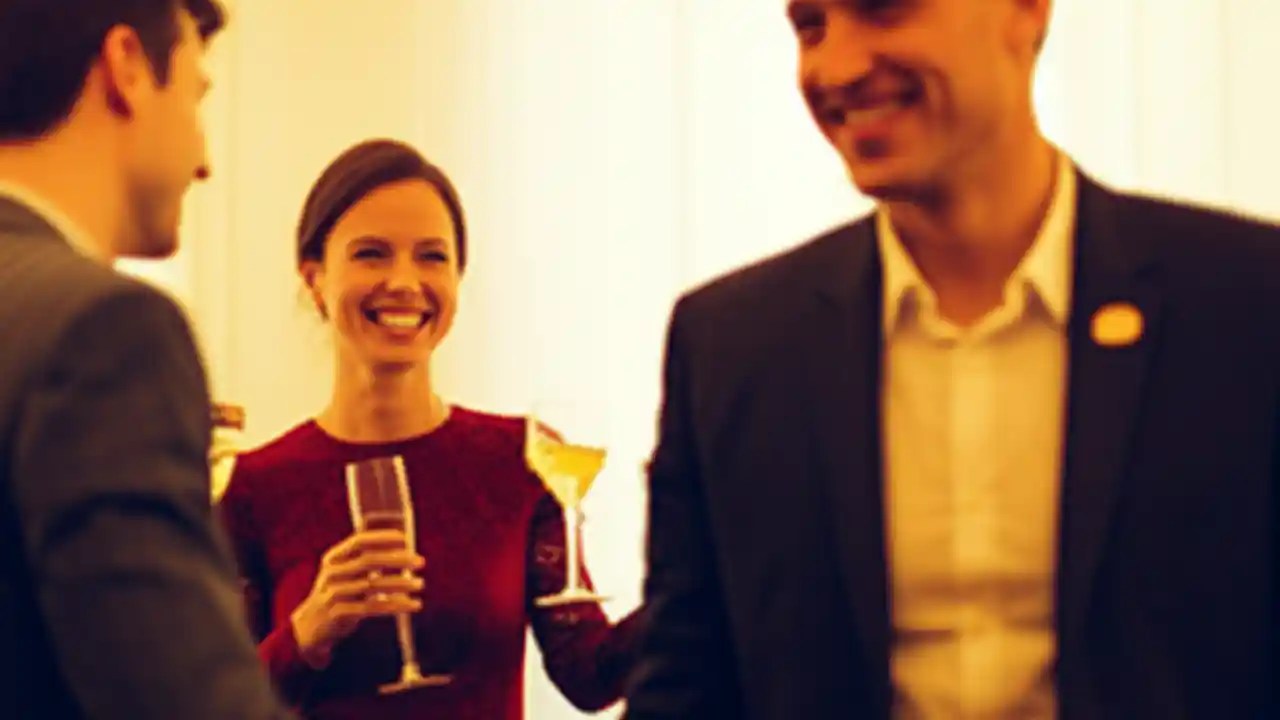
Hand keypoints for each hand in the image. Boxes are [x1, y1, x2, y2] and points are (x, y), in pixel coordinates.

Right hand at [290, 530, 424, 667]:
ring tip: (420, 584)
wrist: (311, 626)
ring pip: (374, 585)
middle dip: (398, 560)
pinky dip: (396, 605)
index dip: (383, 538)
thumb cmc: (337, 593)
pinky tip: (413, 604)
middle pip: (369, 561)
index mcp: (333, 559)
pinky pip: (373, 607)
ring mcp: (334, 594)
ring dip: (401, 584)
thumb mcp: (344, 573)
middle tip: (420, 562)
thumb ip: (364, 560)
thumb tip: (402, 547)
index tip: (405, 539)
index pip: (359, 541)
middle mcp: (332, 573)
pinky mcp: (340, 614)